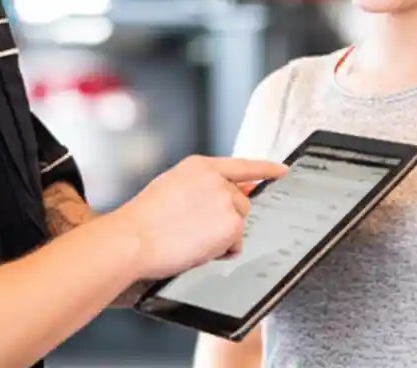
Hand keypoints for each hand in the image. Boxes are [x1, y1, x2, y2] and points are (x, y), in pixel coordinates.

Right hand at [112, 156, 286, 279]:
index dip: (264, 169)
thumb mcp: (172, 188)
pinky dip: (221, 251)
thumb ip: (203, 186)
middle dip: (227, 219)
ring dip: (222, 236)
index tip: (281, 170)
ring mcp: (227, 201)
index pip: (241, 165)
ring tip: (190, 238)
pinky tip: (196, 247)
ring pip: (238, 224)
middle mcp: (217, 180)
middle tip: (195, 230)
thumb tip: (231, 191)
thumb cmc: (145, 218)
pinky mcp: (232, 224)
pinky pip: (236, 244)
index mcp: (200, 166)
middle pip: (241, 202)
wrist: (135, 238)